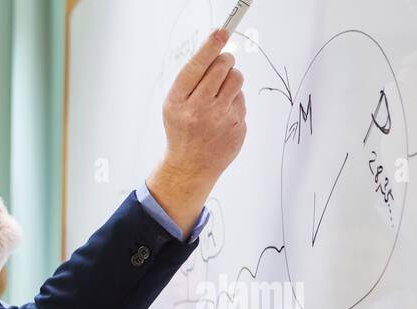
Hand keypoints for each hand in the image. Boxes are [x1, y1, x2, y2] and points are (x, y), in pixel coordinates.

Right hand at [147, 29, 246, 234]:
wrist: (189, 167)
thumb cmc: (182, 131)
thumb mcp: (174, 106)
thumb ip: (192, 81)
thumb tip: (217, 50)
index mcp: (178, 103)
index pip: (196, 67)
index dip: (210, 46)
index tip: (221, 32)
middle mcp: (198, 110)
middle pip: (222, 67)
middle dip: (224, 61)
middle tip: (222, 65)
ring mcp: (219, 119)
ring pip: (237, 78)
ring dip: (232, 79)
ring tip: (221, 94)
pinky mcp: (236, 126)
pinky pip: (242, 99)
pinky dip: (234, 103)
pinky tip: (223, 117)